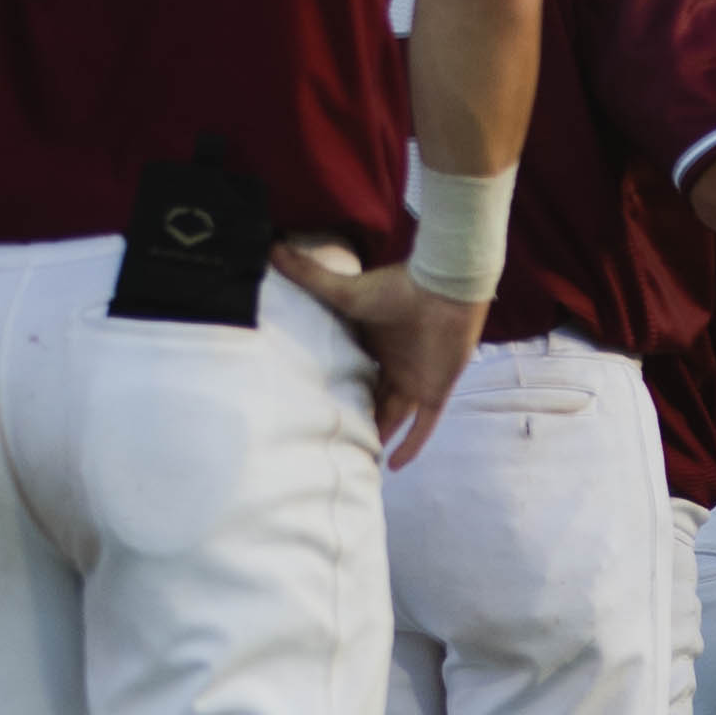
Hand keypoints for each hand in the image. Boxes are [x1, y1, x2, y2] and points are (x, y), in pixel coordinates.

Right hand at [272, 241, 485, 468]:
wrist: (444, 288)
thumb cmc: (397, 288)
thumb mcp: (345, 291)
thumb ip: (309, 276)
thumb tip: (271, 248)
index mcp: (372, 345)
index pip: (353, 374)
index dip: (338, 392)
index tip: (315, 409)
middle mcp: (393, 366)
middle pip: (373, 400)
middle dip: (358, 419)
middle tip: (332, 444)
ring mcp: (415, 380)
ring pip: (394, 417)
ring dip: (379, 437)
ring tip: (358, 463)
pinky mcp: (434, 390)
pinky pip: (423, 426)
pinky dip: (411, 445)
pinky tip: (394, 467)